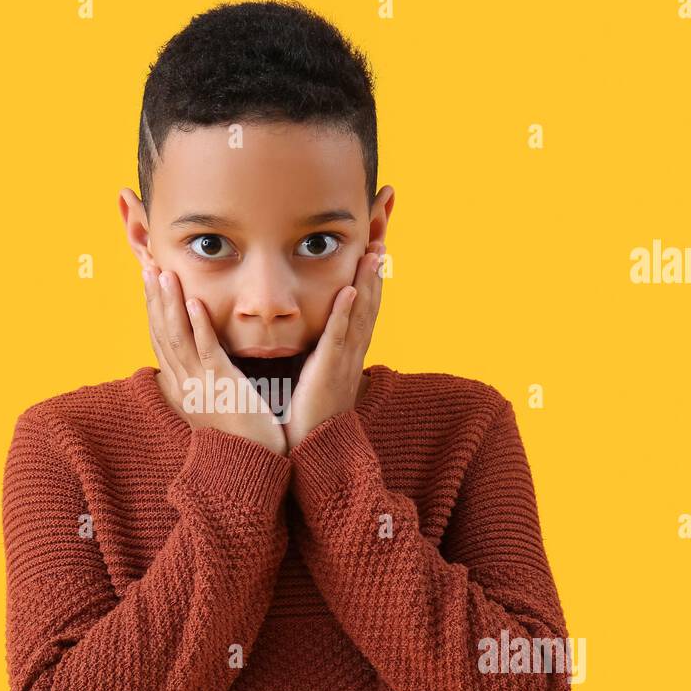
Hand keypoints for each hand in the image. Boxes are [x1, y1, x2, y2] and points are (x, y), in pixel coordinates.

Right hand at [142, 263, 288, 455]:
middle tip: (148, 267)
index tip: (150, 283)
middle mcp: (183, 384)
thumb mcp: (214, 403)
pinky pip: (205, 350)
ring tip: (163, 275)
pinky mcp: (220, 386)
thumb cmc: (239, 437)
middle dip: (154, 299)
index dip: (153, 310)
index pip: (161, 340)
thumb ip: (205, 381)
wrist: (250, 466)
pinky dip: (198, 324)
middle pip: (161, 334)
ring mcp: (200, 384)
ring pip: (177, 337)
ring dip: (169, 304)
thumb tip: (202, 362)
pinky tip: (193, 301)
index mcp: (181, 386)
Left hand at [283, 243, 384, 450]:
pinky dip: (347, 314)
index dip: (370, 280)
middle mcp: (352, 353)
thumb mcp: (314, 375)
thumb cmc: (310, 416)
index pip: (363, 309)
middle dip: (376, 272)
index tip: (375, 252)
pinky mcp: (329, 371)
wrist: (314, 450)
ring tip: (375, 254)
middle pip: (370, 304)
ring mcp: (344, 361)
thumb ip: (315, 353)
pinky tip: (351, 291)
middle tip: (383, 240)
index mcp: (348, 353)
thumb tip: (306, 334)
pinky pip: (340, 338)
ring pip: (361, 315)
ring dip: (368, 283)